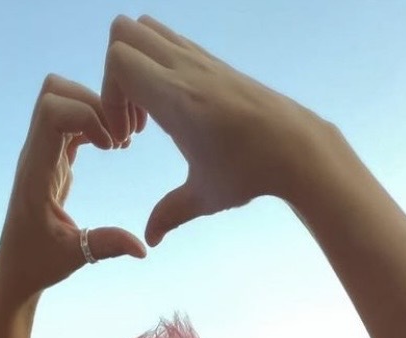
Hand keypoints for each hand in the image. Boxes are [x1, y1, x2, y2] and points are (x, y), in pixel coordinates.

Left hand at [0, 75, 145, 298]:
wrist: (15, 270)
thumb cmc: (38, 263)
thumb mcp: (75, 256)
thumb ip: (107, 246)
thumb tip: (143, 249)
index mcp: (35, 172)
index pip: (52, 112)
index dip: (87, 116)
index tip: (111, 148)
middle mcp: (35, 154)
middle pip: (54, 90)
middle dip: (93, 100)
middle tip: (119, 136)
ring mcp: (42, 153)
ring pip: (61, 99)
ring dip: (95, 109)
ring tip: (119, 142)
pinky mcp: (52, 159)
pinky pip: (70, 121)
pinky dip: (94, 123)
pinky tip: (112, 148)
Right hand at [101, 15, 319, 244]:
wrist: (298, 148)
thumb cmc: (250, 173)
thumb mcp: (204, 197)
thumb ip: (170, 213)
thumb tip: (149, 240)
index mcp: (177, 97)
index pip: (119, 61)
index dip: (108, 96)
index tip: (127, 136)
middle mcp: (187, 69)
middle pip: (125, 31)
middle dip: (114, 74)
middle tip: (132, 117)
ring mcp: (202, 59)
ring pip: (147, 29)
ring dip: (136, 65)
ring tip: (150, 112)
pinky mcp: (215, 62)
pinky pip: (170, 43)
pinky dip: (159, 67)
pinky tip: (174, 109)